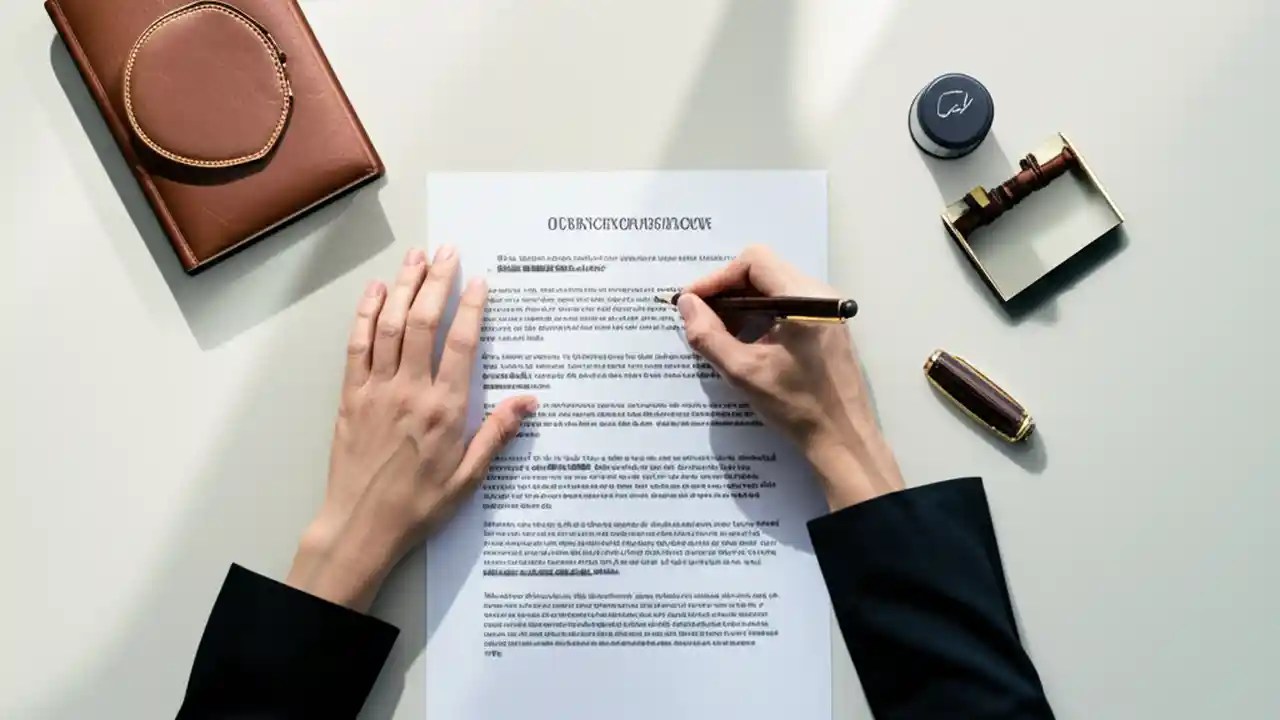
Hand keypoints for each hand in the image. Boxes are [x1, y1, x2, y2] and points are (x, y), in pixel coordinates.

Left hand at [286, 247, 536, 611]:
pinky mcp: (351, 397)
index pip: (461, 344)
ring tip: (415, 258)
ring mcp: (376, 390)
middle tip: (447, 252)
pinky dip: (366, 314)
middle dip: (436, 281)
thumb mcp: (469, 477)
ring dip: (403, 287)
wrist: (361, 527)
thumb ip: (497, 434)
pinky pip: (357, 345)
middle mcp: (410, 391)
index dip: (471, 307)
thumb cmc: (418, 507)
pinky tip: (376, 293)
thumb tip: (528, 401)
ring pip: (390, 325)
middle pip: (423, 322)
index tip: (480, 282)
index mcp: (444, 410)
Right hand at [678, 245, 903, 510]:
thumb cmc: (797, 407)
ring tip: (716, 332)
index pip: (754, 262)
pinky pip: (786, 306)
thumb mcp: (744, 372)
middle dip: (726, 291)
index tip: (692, 302)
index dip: (717, 278)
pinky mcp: (826, 327)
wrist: (843, 440)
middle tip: (699, 317)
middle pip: (763, 272)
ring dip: (741, 305)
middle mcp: (820, 296)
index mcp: (805, 299)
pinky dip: (759, 316)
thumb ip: (709, 335)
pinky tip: (742, 342)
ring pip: (773, 289)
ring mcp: (826, 311)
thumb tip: (686, 304)